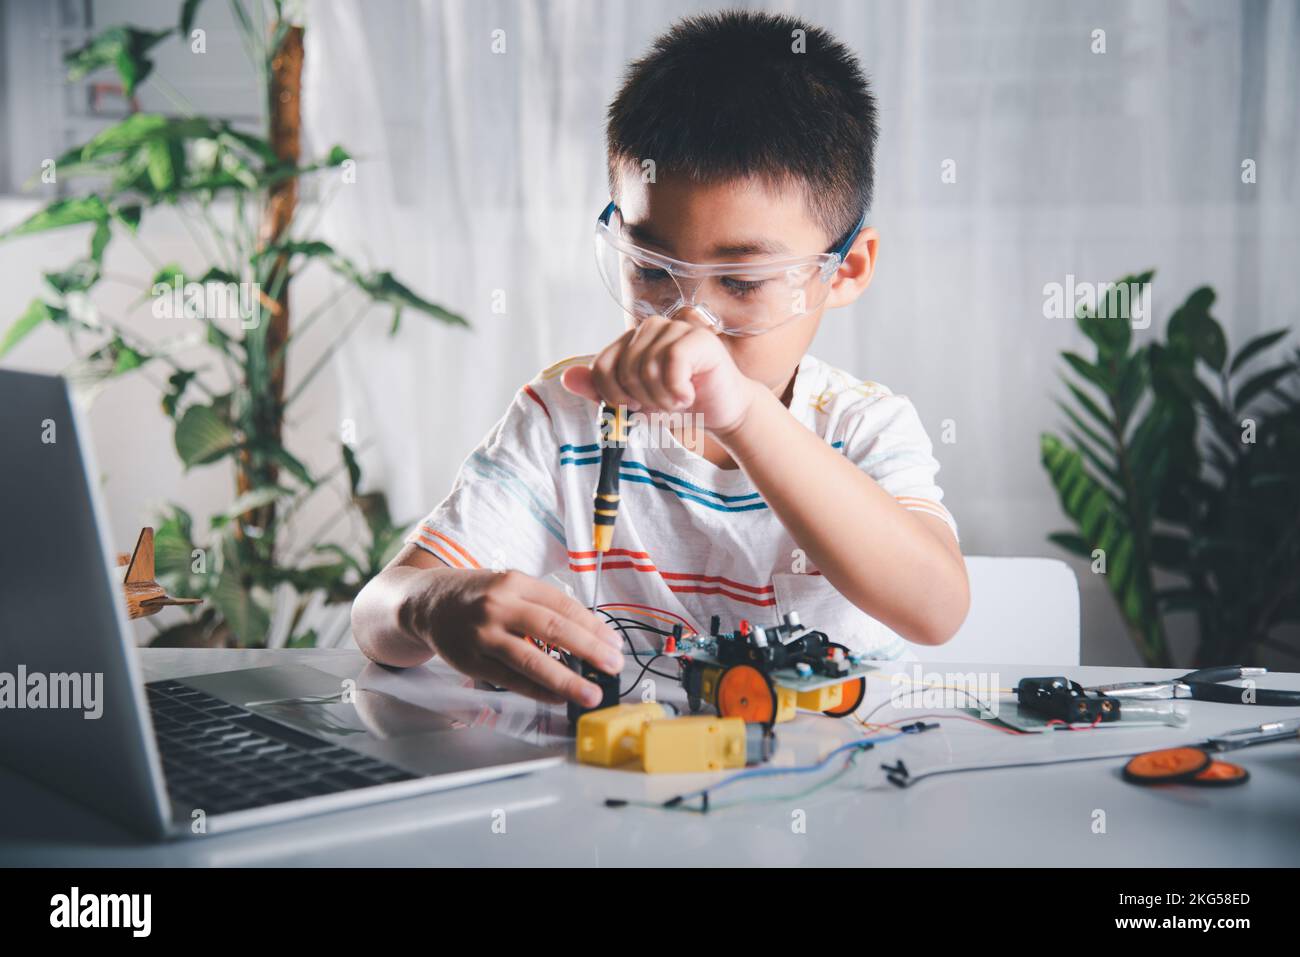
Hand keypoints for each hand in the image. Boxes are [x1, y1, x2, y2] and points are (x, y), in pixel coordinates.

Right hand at [422, 569, 623, 706]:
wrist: (426, 603)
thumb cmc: (477, 595)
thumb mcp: (509, 585)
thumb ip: (542, 606)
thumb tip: (586, 636)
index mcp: (514, 583)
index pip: (563, 606)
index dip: (593, 627)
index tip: (614, 644)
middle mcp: (498, 606)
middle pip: (551, 629)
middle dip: (588, 650)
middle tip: (613, 666)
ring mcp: (482, 636)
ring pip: (530, 660)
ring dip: (566, 680)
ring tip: (590, 693)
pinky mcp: (471, 661)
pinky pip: (510, 679)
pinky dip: (537, 690)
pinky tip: (557, 697)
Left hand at [561, 313, 758, 434]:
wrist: (722, 411)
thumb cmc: (679, 404)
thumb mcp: (634, 404)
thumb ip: (600, 391)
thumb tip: (566, 378)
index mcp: (630, 341)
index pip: (600, 367)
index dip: (615, 396)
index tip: (637, 406)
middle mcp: (650, 328)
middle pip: (623, 371)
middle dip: (643, 399)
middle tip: (664, 403)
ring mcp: (675, 328)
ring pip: (646, 368)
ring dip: (662, 398)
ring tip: (678, 399)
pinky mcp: (697, 337)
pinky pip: (671, 363)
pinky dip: (677, 391)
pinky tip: (689, 395)